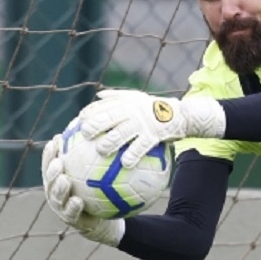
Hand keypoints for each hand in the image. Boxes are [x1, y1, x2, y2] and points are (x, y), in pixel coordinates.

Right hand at [41, 135, 123, 245]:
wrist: (108, 221)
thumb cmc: (104, 194)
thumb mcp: (104, 176)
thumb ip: (101, 159)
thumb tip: (110, 133)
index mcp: (60, 180)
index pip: (52, 165)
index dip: (50, 153)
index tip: (56, 139)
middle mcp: (57, 194)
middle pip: (50, 180)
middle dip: (51, 170)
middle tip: (58, 161)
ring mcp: (62, 208)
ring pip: (56, 198)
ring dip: (59, 189)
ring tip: (64, 180)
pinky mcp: (73, 222)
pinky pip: (71, 214)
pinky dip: (73, 208)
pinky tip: (78, 201)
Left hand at [78, 89, 225, 166]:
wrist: (181, 115)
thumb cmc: (155, 108)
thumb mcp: (138, 98)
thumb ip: (117, 96)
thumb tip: (97, 95)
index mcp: (126, 102)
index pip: (103, 105)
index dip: (89, 112)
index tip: (79, 120)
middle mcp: (132, 111)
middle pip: (108, 118)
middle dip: (94, 126)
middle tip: (85, 135)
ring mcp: (142, 123)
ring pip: (121, 133)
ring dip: (109, 143)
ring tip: (101, 151)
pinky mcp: (153, 134)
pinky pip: (140, 146)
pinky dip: (132, 154)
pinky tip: (125, 164)